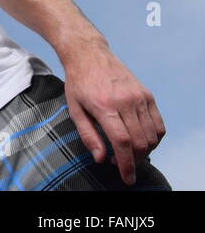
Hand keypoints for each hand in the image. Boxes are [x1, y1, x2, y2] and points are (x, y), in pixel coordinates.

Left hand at [62, 44, 165, 184]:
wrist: (89, 54)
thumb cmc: (78, 82)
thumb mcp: (74, 108)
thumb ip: (88, 135)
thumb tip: (100, 158)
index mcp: (104, 106)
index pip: (122, 142)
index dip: (126, 164)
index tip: (127, 178)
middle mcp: (125, 101)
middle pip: (140, 142)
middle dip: (134, 161)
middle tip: (121, 164)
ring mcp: (139, 97)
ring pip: (152, 136)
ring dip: (144, 151)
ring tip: (129, 153)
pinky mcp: (147, 95)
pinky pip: (158, 124)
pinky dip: (154, 138)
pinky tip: (141, 141)